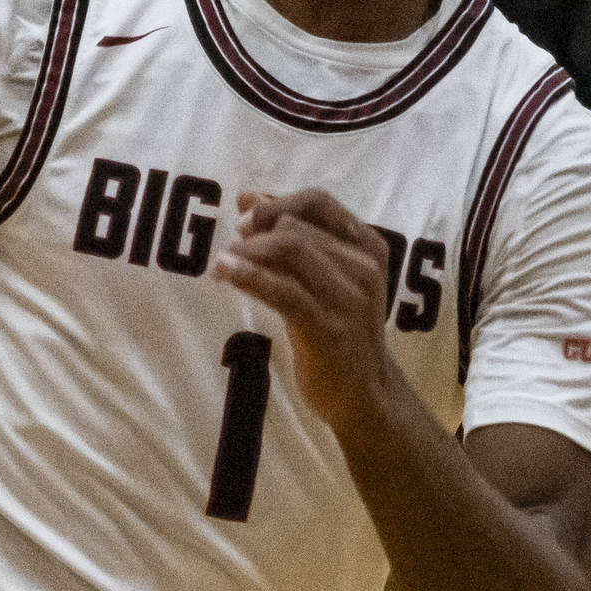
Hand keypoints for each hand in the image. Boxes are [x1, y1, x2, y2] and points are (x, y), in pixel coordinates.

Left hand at [211, 188, 400, 439]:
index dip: (276, 203)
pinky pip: (281, 290)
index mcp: (368, 247)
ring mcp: (348, 297)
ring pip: (288, 250)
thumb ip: (294, 238)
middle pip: (295, 226)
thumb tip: (249, 197)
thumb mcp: (326, 280)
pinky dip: (247, 275)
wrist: (364, 393)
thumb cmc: (341, 331)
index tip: (247, 218)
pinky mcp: (327, 326)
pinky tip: (224, 273)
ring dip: (246, 251)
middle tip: (231, 247)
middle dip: (255, 232)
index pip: (318, 202)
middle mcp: (364, 266)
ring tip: (222, 263)